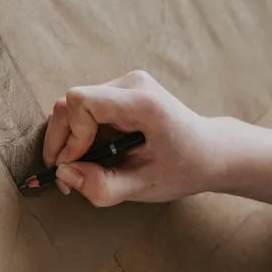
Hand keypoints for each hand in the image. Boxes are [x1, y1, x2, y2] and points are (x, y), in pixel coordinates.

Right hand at [43, 70, 231, 206]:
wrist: (209, 151)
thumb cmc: (183, 169)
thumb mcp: (145, 186)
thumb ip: (103, 185)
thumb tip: (64, 173)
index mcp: (143, 103)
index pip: (81, 102)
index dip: (71, 136)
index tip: (76, 165)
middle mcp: (132, 84)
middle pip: (70, 103)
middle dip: (62, 142)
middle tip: (66, 176)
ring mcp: (125, 84)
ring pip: (72, 107)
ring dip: (68, 140)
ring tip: (80, 169)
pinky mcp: (120, 91)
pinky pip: (83, 109)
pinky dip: (78, 134)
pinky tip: (93, 155)